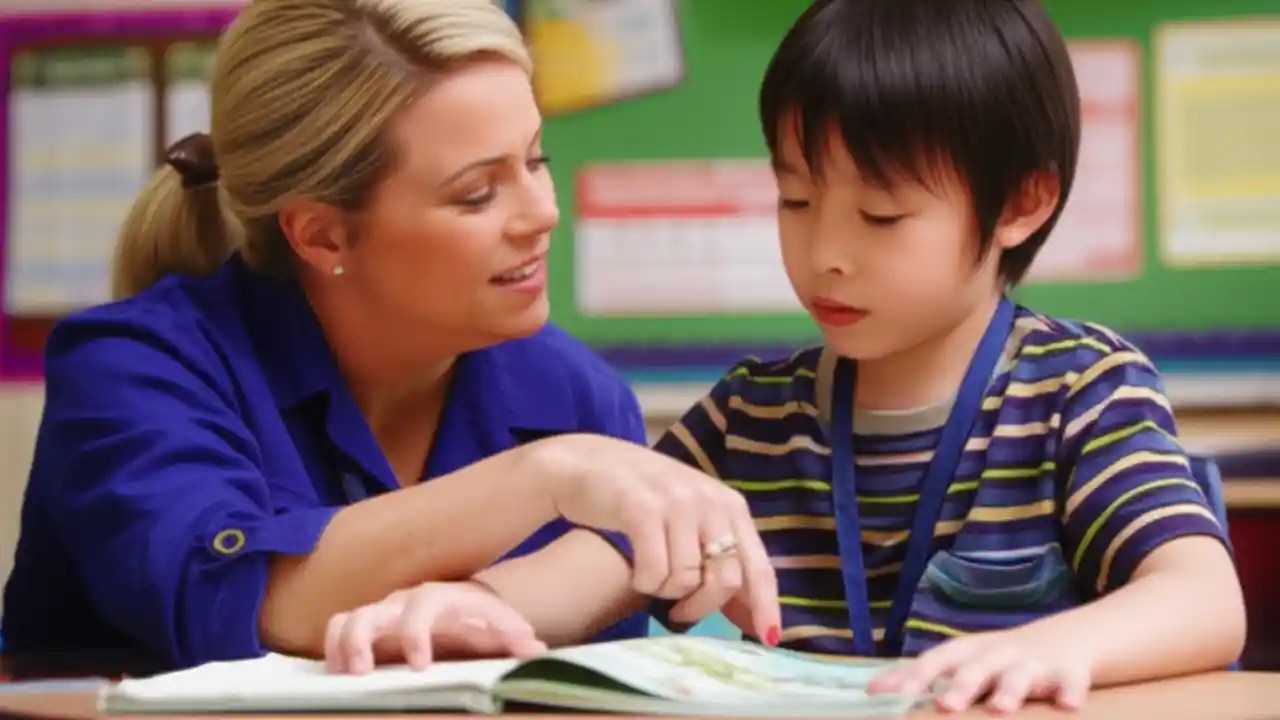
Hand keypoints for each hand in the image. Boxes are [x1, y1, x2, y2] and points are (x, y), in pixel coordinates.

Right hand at [324, 581, 547, 674]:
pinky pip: (337, 632)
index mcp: (438, 598)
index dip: (416, 634)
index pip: (422, 607)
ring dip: (340, 648)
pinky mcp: (366, 631)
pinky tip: (337, 679)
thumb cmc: (481, 619)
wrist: (465, 604)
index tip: (419, 666)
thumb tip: (534, 647)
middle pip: (370, 613)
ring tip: (343, 678)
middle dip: (360, 641)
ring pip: (345, 620)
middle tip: (362, 673)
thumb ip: (514, 636)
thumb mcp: (501, 624)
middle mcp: (403, 604)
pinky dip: (332, 653)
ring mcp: (380, 616)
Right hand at [533, 434, 779, 643]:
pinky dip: (644, 583)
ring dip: (665, 592)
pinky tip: (635, 574)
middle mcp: (709, 501)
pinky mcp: (642, 509)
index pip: (759, 565)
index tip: (768, 638)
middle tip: (679, 614)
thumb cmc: (640, 496)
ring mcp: (676, 503)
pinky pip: (655, 573)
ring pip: (687, 580)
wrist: (584, 461)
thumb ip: (719, 556)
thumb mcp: (691, 517)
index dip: (765, 606)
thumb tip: (750, 616)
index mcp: (729, 504)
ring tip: (650, 578)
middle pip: (727, 579)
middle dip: (703, 607)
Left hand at [868, 629, 1093, 713]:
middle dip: (963, 686)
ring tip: (1002, 707)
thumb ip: (920, 676)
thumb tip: (870, 691)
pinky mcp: (1068, 673)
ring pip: (1020, 676)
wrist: (1066, 638)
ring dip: (1011, 690)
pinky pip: (1071, 682)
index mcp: (968, 652)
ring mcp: (1033, 663)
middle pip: (976, 668)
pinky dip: (1070, 691)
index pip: (936, 661)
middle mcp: (997, 654)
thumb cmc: (998, 659)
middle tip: (948, 705)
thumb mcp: (961, 663)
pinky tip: (1069, 706)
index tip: (891, 695)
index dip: (915, 677)